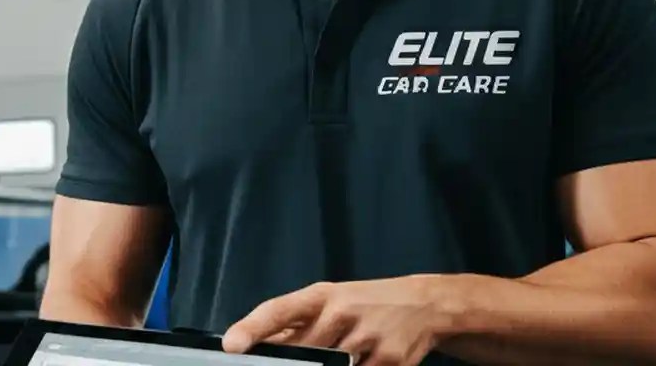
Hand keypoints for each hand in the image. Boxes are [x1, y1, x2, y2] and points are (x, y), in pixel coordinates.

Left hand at [222, 276, 458, 365]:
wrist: (424, 304)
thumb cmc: (365, 302)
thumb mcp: (331, 301)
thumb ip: (296, 324)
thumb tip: (256, 342)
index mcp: (321, 296)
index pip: (279, 310)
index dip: (253, 327)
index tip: (231, 345)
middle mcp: (342, 313)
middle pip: (303, 351)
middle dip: (291, 365)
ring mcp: (367, 338)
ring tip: (337, 357)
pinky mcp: (390, 361)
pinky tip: (359, 364)